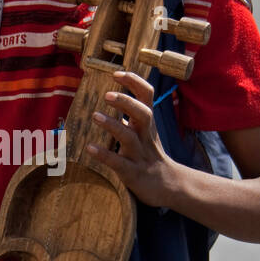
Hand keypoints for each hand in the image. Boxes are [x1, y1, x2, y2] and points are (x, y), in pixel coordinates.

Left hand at [85, 70, 178, 206]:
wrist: (169, 186)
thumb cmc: (150, 156)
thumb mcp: (144, 132)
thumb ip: (131, 116)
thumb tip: (116, 98)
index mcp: (146, 124)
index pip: (146, 96)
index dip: (134, 82)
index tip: (117, 73)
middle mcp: (145, 136)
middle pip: (143, 114)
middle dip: (126, 102)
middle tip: (107, 94)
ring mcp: (140, 155)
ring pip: (129, 138)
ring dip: (112, 125)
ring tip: (95, 116)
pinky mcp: (133, 174)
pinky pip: (119, 163)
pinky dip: (105, 155)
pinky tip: (90, 148)